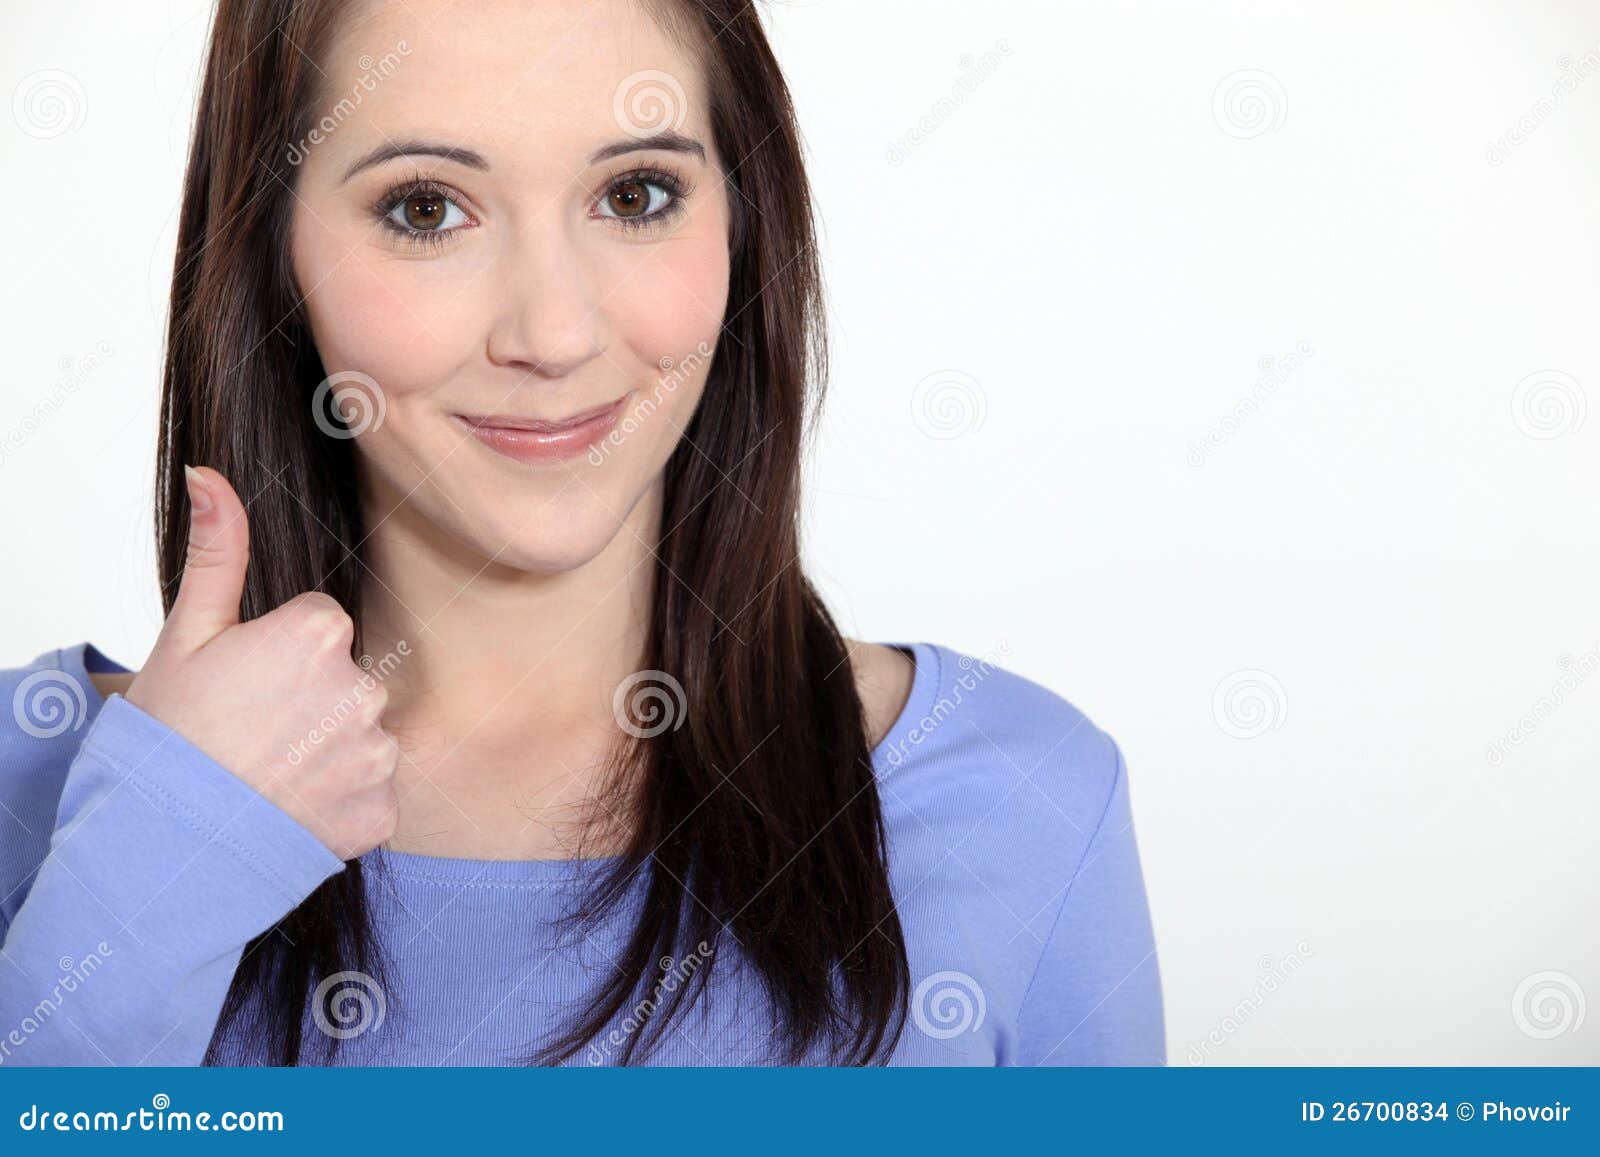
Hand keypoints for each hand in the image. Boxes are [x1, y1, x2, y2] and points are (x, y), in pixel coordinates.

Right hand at [126, 466, 398, 860]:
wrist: (161, 842)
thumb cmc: (169, 734)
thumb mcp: (186, 634)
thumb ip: (218, 552)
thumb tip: (210, 474)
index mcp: (321, 634)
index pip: (325, 627)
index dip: (282, 656)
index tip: (247, 686)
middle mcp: (364, 689)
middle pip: (350, 681)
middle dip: (312, 702)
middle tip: (255, 734)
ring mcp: (377, 755)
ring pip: (364, 737)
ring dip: (330, 753)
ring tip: (272, 774)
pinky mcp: (383, 812)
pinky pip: (374, 794)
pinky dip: (341, 803)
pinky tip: (294, 807)